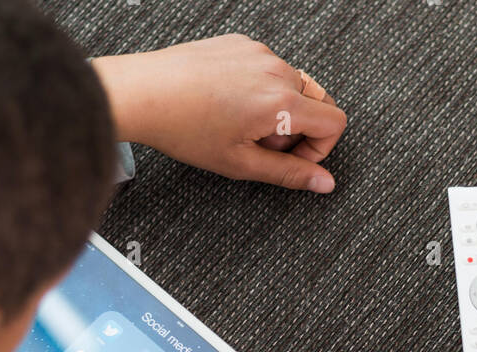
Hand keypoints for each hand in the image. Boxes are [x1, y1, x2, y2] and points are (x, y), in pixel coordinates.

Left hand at [92, 35, 346, 192]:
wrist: (142, 93)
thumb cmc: (184, 128)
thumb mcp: (241, 163)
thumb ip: (289, 174)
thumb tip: (324, 183)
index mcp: (281, 102)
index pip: (334, 122)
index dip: (319, 149)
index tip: (291, 159)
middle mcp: (276, 70)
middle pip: (316, 102)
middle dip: (298, 129)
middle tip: (262, 144)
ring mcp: (259, 52)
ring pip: (292, 85)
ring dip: (279, 108)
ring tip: (241, 124)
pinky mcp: (241, 43)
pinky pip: (268, 67)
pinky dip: (259, 87)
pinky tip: (227, 102)